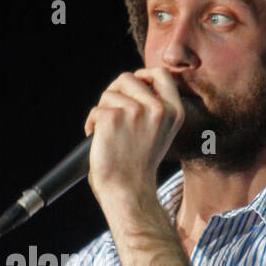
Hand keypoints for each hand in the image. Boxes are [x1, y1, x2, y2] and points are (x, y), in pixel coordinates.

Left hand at [83, 67, 183, 207]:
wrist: (129, 191)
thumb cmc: (140, 166)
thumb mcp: (160, 133)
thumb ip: (155, 109)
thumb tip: (137, 82)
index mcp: (174, 111)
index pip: (161, 74)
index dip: (143, 74)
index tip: (134, 83)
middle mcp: (158, 108)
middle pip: (127, 78)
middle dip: (115, 93)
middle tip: (112, 115)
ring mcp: (135, 111)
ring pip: (109, 93)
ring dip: (103, 110)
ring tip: (107, 133)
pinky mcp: (112, 117)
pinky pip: (95, 110)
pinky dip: (91, 124)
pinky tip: (98, 140)